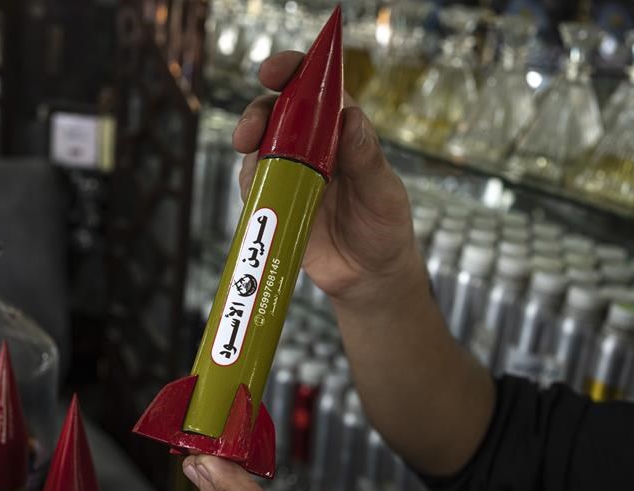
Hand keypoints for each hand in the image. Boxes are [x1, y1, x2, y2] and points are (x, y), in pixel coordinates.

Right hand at [234, 52, 424, 307]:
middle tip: (249, 132)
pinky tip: (257, 192)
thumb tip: (350, 117)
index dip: (293, 70)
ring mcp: (290, 174)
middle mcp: (312, 147)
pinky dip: (249, 184)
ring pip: (259, 147)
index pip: (316, 88)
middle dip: (257, 114)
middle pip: (276, 113)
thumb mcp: (384, 193)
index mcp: (341, 131)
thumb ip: (367, 158)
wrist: (369, 277)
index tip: (275, 72)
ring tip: (254, 165)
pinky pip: (253, 185)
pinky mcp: (275, 203)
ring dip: (249, 150)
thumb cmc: (384, 228)